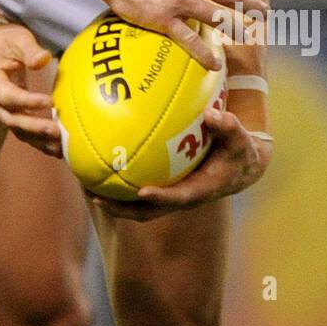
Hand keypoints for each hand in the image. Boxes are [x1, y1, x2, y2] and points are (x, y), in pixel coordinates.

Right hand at [0, 20, 62, 157]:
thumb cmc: (3, 40)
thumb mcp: (17, 37)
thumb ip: (30, 50)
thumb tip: (44, 60)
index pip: (9, 96)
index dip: (29, 101)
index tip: (50, 102)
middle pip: (12, 119)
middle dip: (35, 128)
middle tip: (58, 132)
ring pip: (17, 130)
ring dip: (39, 140)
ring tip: (61, 148)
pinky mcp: (7, 114)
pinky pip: (22, 130)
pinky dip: (38, 140)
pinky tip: (56, 148)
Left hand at [90, 106, 271, 221]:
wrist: (240, 165)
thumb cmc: (238, 150)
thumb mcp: (239, 139)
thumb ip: (228, 126)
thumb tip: (212, 114)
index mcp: (200, 190)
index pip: (178, 198)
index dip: (161, 198)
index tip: (142, 192)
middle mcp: (181, 197)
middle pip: (148, 211)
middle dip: (122, 209)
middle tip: (96, 197)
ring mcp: (170, 194)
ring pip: (137, 205)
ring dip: (114, 200)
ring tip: (86, 185)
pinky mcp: (165, 187)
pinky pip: (137, 189)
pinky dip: (120, 183)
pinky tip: (101, 165)